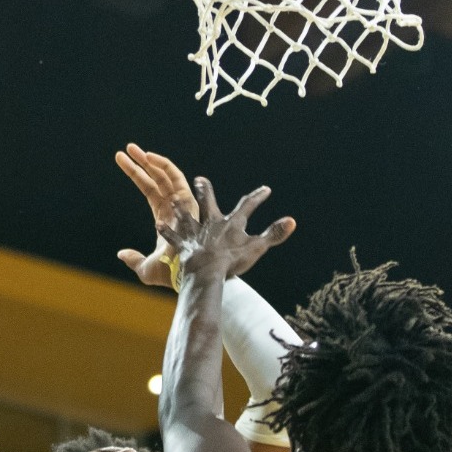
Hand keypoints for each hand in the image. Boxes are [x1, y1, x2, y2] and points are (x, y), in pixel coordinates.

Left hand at [115, 144, 199, 287]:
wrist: (184, 275)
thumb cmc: (170, 275)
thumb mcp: (146, 269)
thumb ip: (134, 260)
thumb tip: (121, 254)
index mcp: (164, 218)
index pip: (149, 190)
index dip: (136, 175)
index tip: (122, 160)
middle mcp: (174, 207)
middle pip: (156, 179)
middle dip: (142, 163)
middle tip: (127, 149)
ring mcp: (181, 204)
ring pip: (166, 175)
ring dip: (150, 160)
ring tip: (132, 149)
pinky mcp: (187, 202)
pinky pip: (176, 178)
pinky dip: (164, 166)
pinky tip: (148, 157)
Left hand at [159, 176, 294, 282]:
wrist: (207, 272)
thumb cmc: (232, 261)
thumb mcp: (257, 248)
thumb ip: (274, 234)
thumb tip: (292, 221)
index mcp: (230, 223)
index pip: (247, 206)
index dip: (257, 197)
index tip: (265, 189)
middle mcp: (211, 224)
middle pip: (207, 203)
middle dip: (205, 191)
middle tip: (199, 180)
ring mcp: (196, 234)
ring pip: (187, 216)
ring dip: (181, 207)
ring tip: (175, 198)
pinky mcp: (184, 246)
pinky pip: (174, 237)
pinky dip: (168, 232)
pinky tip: (159, 224)